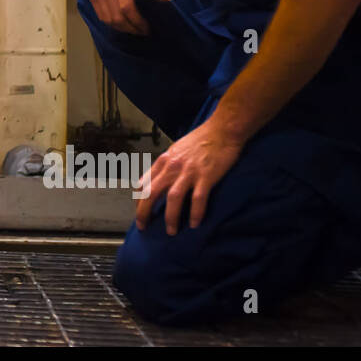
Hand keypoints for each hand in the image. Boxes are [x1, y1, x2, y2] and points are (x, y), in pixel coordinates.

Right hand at [87, 0, 168, 33]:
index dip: (138, 22)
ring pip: (107, 19)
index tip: (147, 28)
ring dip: (121, 28)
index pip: (127, 9)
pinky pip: (100, 15)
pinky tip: (121, 23)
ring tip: (133, 29)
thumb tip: (165, 1)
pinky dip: (111, 23)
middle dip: (131, 28)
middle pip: (117, 18)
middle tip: (142, 31)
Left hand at [134, 119, 245, 234]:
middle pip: (152, 193)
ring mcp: (189, 172)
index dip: (138, 199)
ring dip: (171, 217)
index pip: (143, 182)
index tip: (139, 210)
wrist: (222, 129)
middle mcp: (172, 167)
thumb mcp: (176, 149)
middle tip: (143, 227)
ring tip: (171, 231)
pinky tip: (195, 224)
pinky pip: (198, 199)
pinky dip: (195, 212)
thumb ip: (168, 164)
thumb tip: (161, 179)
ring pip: (173, 198)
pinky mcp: (206, 176)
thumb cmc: (201, 139)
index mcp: (164, 160)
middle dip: (144, 212)